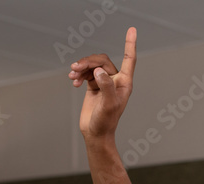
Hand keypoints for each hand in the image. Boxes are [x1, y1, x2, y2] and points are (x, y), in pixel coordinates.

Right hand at [70, 27, 136, 141]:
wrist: (95, 134)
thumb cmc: (105, 122)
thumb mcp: (108, 105)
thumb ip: (106, 86)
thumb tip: (98, 71)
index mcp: (124, 83)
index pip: (129, 59)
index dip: (130, 44)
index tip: (132, 30)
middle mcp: (116, 80)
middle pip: (102, 60)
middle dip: (88, 62)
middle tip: (75, 68)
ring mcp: (104, 82)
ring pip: (92, 65)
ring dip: (81, 68)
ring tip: (72, 75)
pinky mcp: (94, 86)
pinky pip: (86, 73)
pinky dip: (79, 75)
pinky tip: (74, 82)